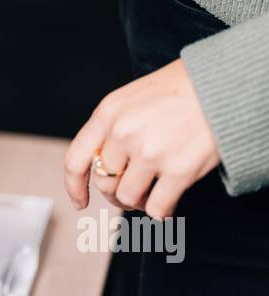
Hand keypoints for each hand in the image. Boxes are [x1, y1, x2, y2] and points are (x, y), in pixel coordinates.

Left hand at [64, 59, 219, 218]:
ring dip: (138, 203)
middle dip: (116, 192)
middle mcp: (124, 133)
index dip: (74, 187)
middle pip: (104, 182)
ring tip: (152, 195)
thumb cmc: (180, 89)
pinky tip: (169, 204)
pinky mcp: (178, 170)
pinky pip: (157, 208)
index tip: (80, 202)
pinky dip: (161, 212)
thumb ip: (113, 127)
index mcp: (108, 113)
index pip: (76, 160)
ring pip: (128, 198)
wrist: (221, 84)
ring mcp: (150, 153)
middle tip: (134, 192)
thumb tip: (104, 166)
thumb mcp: (133, 98)